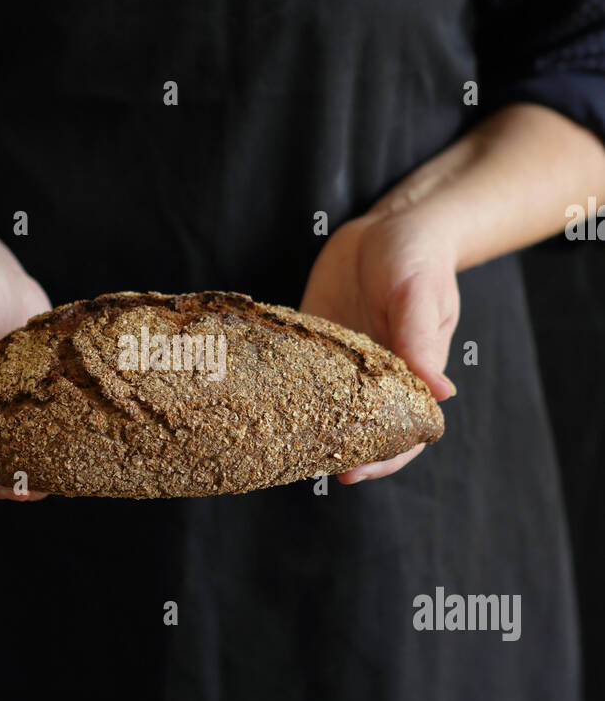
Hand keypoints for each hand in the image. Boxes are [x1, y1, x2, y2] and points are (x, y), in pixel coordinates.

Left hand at [300, 209, 457, 483]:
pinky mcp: (314, 341)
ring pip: (325, 409)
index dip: (380, 459)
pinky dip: (280, 390)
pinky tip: (258, 403)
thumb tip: (442, 395)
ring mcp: (342, 363)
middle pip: (360, 430)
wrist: (388, 225)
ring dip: (307, 430)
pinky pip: (297, 373)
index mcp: (410, 375)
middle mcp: (376, 377)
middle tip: (306, 467)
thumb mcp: (420, 295)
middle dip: (337, 453)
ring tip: (279, 449)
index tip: (351, 474)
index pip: (401, 433)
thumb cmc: (417, 259)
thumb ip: (422, 342)